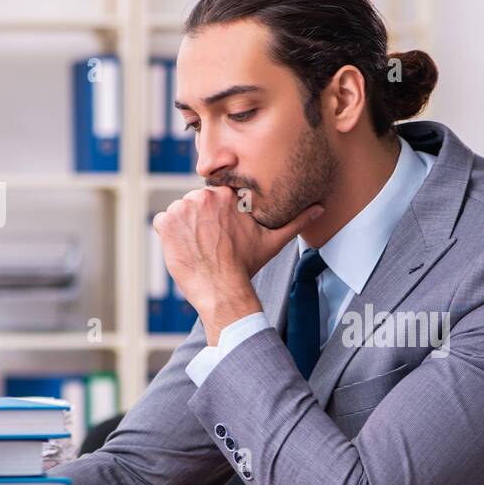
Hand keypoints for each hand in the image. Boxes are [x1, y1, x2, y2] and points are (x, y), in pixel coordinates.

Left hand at [153, 186, 323, 343]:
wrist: (222, 290)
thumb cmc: (246, 265)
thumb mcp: (273, 240)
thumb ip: (295, 221)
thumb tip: (320, 209)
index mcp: (227, 194)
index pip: (216, 194)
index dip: (217, 214)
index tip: (221, 231)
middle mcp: (203, 196)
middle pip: (196, 202)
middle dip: (201, 219)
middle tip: (211, 243)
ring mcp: (182, 208)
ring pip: (180, 212)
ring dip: (185, 227)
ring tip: (199, 247)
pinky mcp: (165, 222)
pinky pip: (163, 223)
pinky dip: (170, 236)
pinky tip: (185, 249)